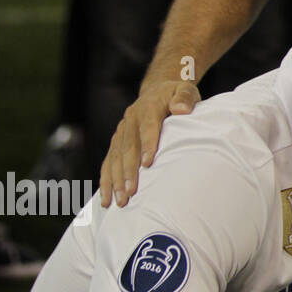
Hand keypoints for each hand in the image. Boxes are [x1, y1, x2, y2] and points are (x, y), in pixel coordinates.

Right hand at [101, 80, 200, 206]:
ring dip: (115, 181)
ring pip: (115, 158)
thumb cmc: (176, 95)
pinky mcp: (116, 142)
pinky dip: (106, 181)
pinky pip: (108, 163)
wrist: (157, 92)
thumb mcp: (185, 90)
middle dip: (128, 172)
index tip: (148, 163)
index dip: (147, 144)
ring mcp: (121, 132)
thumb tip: (181, 109)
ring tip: (120, 201)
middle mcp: (130, 120)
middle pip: (127, 148)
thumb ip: (185, 97)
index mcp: (147, 107)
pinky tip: (106, 199)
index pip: (147, 127)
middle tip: (130, 192)